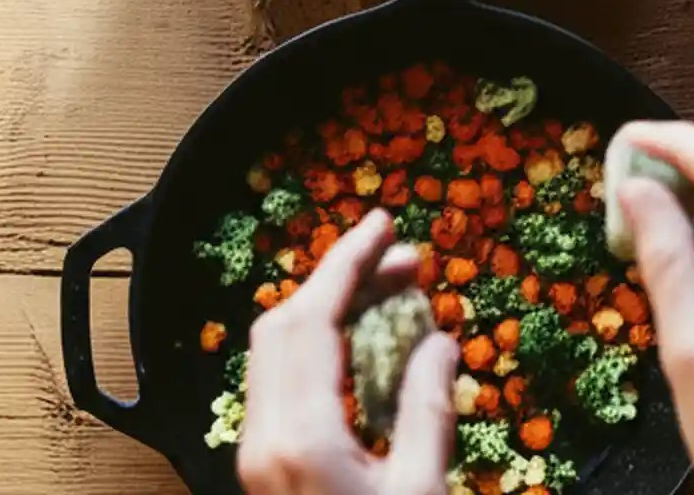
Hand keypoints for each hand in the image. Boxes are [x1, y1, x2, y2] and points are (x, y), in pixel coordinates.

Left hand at [238, 209, 459, 494]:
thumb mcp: (421, 492)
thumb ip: (428, 412)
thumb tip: (439, 343)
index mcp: (301, 437)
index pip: (313, 322)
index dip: (348, 262)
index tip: (383, 225)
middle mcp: (263, 436)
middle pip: (285, 326)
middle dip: (341, 279)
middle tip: (404, 262)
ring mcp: (254, 451)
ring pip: (276, 350)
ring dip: (327, 309)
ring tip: (390, 294)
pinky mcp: (261, 463)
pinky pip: (279, 380)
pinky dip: (318, 345)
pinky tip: (364, 345)